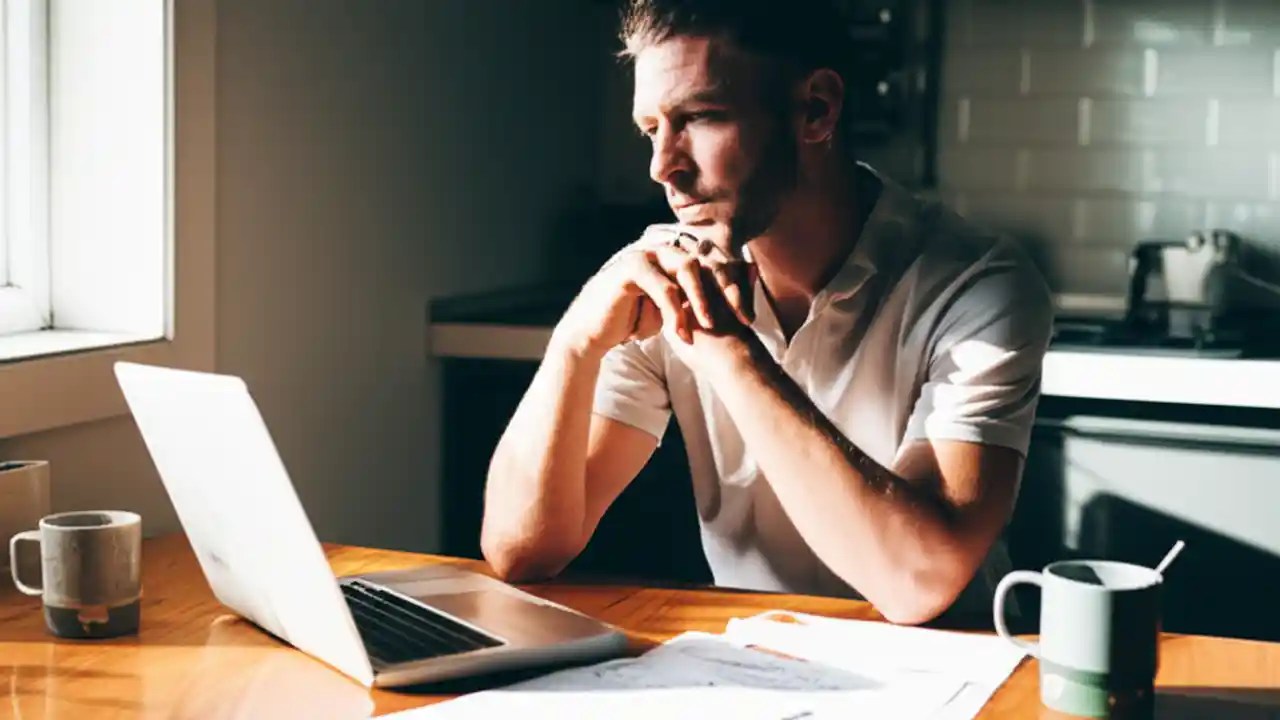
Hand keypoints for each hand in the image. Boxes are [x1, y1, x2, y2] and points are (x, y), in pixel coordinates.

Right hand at [552, 225, 755, 358]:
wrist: (594, 332)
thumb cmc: (635, 320)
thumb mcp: (675, 312)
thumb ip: (698, 302)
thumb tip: (735, 292)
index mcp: (676, 256)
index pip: (713, 265)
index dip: (734, 288)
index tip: (748, 318)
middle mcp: (663, 249)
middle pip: (706, 262)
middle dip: (727, 290)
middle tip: (741, 319)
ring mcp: (646, 254)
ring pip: (687, 268)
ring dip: (701, 299)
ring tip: (709, 326)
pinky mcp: (630, 267)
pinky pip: (663, 287)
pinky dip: (675, 311)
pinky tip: (681, 333)